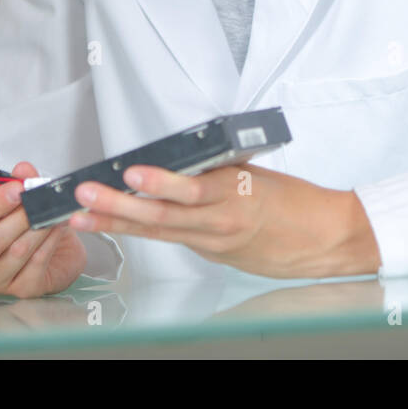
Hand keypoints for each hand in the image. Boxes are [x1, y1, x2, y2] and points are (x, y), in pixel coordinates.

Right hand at [0, 161, 88, 297]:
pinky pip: (36, 263)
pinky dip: (50, 242)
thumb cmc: (24, 226)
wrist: (52, 252)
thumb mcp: (20, 200)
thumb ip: (19, 183)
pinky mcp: (21, 290)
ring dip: (37, 228)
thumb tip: (23, 170)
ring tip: (53, 210)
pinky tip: (58, 226)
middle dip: (18, 218)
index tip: (17, 188)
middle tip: (38, 200)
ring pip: (16, 253)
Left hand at [67, 163, 381, 279]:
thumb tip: (179, 155)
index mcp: (237, 192)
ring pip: (157, 231)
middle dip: (118, 205)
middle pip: (163, 215)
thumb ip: (216, 167)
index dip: (159, 182)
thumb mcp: (256, 172)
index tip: (131, 173)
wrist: (325, 238)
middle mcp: (221, 221)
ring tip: (82, 215)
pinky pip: (169, 240)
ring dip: (116, 222)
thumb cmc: (296, 201)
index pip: (192, 188)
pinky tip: (110, 226)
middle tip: (85, 195)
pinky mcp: (212, 253)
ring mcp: (214, 241)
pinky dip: (137, 232)